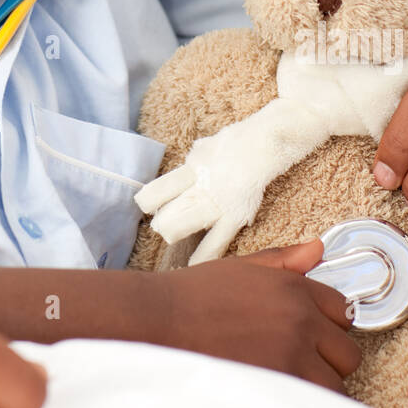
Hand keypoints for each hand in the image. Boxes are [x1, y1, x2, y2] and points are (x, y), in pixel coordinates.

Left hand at [136, 136, 261, 257]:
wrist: (263, 143)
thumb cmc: (236, 142)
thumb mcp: (207, 147)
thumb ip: (196, 158)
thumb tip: (192, 159)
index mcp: (190, 170)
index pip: (162, 189)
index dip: (150, 200)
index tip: (144, 207)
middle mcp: (200, 187)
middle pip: (172, 210)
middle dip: (163, 221)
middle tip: (160, 228)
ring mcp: (216, 203)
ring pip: (188, 223)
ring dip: (176, 232)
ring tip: (169, 238)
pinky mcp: (234, 216)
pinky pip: (217, 240)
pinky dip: (205, 254)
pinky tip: (193, 266)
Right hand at [157, 238, 359, 393]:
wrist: (161, 321)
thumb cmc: (195, 295)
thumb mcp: (242, 267)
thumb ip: (285, 260)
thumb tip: (317, 249)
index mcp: (293, 288)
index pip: (343, 311)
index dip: (328, 324)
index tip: (311, 333)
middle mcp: (300, 320)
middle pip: (348, 353)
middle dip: (329, 359)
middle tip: (300, 360)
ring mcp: (292, 356)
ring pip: (335, 385)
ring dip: (318, 385)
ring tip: (290, 379)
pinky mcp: (279, 386)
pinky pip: (314, 404)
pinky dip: (304, 402)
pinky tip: (283, 392)